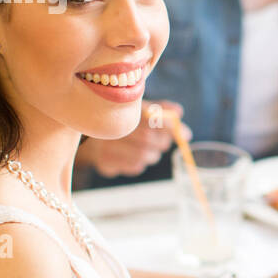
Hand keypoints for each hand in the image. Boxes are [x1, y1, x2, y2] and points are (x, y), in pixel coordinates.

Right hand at [76, 100, 191, 177]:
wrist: (91, 138)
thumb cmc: (123, 124)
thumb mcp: (140, 110)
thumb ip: (160, 109)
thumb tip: (179, 112)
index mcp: (122, 109)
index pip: (151, 116)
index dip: (170, 126)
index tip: (185, 134)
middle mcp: (110, 127)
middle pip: (147, 139)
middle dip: (162, 143)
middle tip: (163, 142)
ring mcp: (105, 146)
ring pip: (143, 156)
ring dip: (152, 154)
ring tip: (147, 149)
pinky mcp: (105, 163)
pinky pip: (134, 167)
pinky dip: (140, 163)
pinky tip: (133, 156)